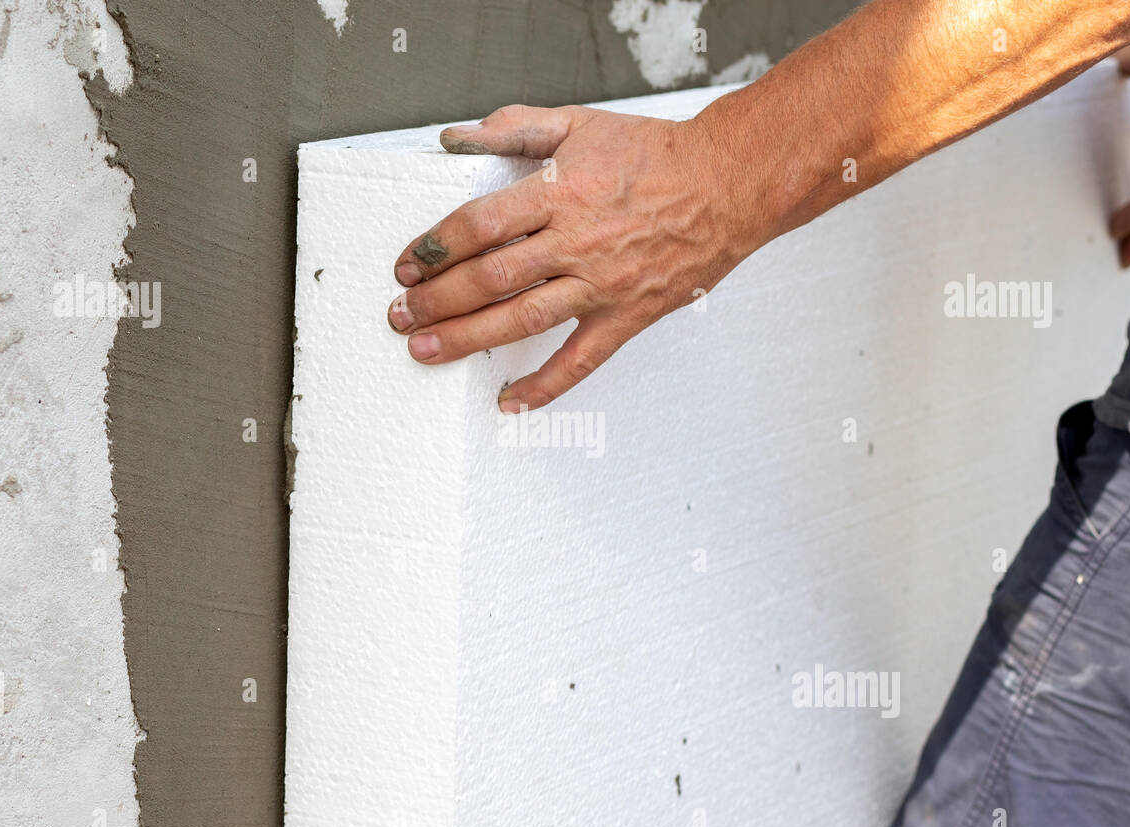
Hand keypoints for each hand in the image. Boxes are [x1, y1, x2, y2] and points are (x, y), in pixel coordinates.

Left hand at [388, 104, 751, 412]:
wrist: (727, 184)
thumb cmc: (654, 154)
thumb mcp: (579, 122)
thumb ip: (513, 127)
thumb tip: (456, 138)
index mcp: (559, 192)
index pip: (478, 226)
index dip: (434, 248)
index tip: (408, 265)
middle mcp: (575, 243)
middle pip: (488, 278)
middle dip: (436, 301)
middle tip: (401, 315)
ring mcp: (600, 286)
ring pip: (521, 321)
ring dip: (466, 339)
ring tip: (425, 350)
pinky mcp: (626, 316)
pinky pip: (580, 361)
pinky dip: (543, 387)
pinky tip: (510, 401)